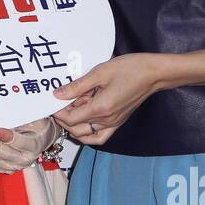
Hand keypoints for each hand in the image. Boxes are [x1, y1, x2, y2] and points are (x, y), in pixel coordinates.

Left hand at [0, 117, 61, 172]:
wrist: (42, 137)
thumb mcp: (32, 118)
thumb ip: (17, 118)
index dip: (7, 137)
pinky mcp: (8, 168)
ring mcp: (17, 165)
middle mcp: (26, 158)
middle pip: (6, 153)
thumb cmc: (36, 125)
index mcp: (34, 144)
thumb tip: (1, 114)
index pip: (20, 142)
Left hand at [52, 53, 170, 146]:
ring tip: (71, 108)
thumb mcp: (99, 72)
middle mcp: (107, 120)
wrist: (153, 73)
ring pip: (86, 134)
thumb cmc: (130, 69)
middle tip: (59, 103)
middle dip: (63, 119)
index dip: (57, 112)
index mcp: (101, 108)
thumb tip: (58, 94)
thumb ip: (77, 86)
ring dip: (74, 125)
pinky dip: (88, 134)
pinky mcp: (118, 122)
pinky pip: (100, 136)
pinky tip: (83, 121)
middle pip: (76, 129)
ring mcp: (114, 123)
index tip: (51, 102)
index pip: (71, 119)